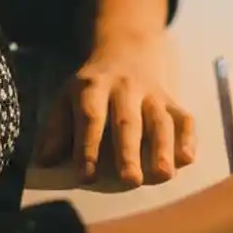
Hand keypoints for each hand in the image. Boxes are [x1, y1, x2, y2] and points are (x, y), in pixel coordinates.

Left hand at [34, 34, 195, 186]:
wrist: (126, 51)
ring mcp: (152, 93)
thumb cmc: (91, 87)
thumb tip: (44, 161)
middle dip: (129, 152)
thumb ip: (56, 129)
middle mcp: (124, 88)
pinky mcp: (172, 100)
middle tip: (130, 181)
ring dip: (163, 148)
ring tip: (163, 175)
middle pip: (128, 121)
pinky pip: (184, 118)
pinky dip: (189, 138)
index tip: (86, 177)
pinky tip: (187, 159)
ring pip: (160, 121)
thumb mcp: (66, 98)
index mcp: (92, 87)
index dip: (88, 147)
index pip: (91, 118)